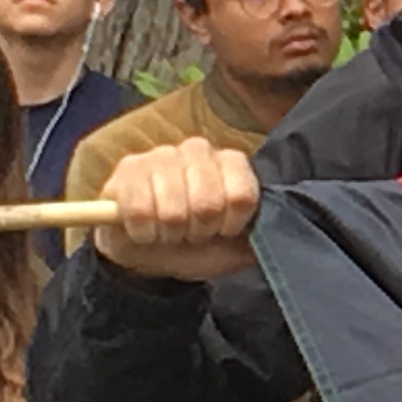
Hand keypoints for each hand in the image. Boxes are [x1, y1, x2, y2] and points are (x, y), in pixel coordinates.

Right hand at [94, 135, 262, 281]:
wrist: (149, 251)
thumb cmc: (198, 243)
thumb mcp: (237, 246)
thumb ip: (260, 236)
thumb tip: (275, 231)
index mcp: (232, 163)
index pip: (242, 196)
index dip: (230, 225)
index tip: (222, 232)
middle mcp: (198, 150)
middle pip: (208, 204)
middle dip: (198, 231)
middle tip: (191, 233)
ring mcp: (160, 156)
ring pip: (172, 210)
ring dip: (170, 233)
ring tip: (168, 230)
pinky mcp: (126, 170)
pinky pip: (138, 211)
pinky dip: (143, 232)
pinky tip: (145, 229)